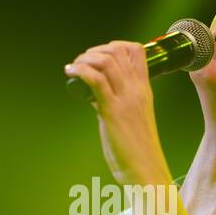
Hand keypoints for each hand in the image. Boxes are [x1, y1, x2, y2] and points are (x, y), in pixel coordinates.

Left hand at [66, 40, 170, 185]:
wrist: (145, 170)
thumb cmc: (136, 150)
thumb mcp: (131, 118)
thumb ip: (115, 103)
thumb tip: (94, 96)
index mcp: (145, 90)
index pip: (137, 51)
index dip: (115, 45)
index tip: (99, 55)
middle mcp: (137, 90)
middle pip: (117, 51)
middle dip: (94, 51)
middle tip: (81, 62)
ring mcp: (126, 99)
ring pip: (106, 62)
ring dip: (85, 59)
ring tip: (74, 67)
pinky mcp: (112, 111)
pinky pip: (96, 80)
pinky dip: (80, 71)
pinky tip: (70, 72)